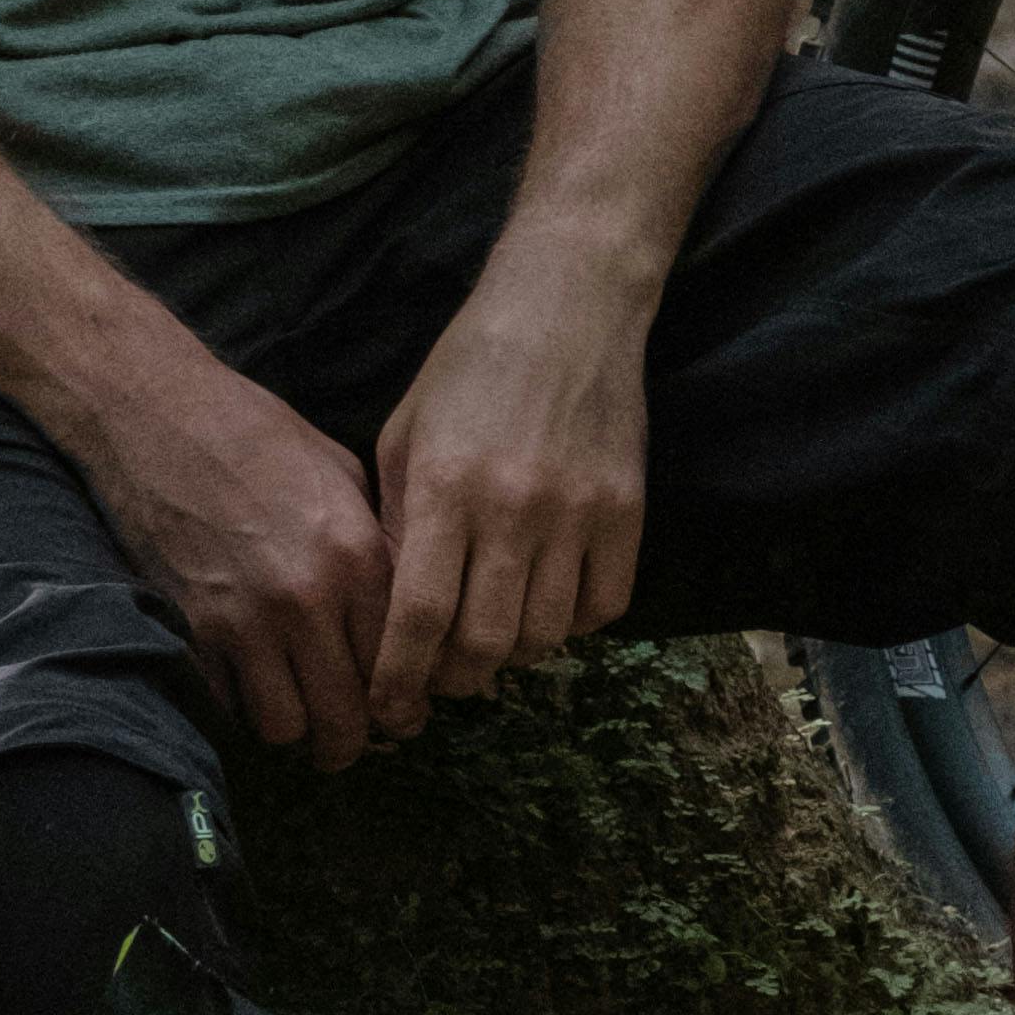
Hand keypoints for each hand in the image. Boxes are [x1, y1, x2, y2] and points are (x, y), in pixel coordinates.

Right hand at [74, 334, 391, 770]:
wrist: (160, 417)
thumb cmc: (257, 434)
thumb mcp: (343, 475)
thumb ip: (376, 547)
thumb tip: (404, 608)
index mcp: (356, 557)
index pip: (398, 666)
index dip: (403, 703)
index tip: (400, 714)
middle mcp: (305, 599)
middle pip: (343, 718)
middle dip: (351, 741)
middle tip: (349, 740)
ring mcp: (243, 621)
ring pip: (283, 727)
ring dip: (294, 726)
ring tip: (297, 708)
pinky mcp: (191, 629)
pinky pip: (228, 704)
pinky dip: (242, 704)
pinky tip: (251, 681)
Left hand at [368, 242, 650, 740]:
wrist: (567, 307)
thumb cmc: (469, 368)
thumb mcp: (405, 435)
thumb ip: (399, 524)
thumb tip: (396, 615)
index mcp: (445, 486)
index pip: (418, 616)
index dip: (399, 678)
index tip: (387, 707)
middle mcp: (513, 508)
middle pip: (484, 644)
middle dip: (456, 680)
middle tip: (443, 676)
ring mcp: (578, 511)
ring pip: (544, 634)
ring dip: (513, 654)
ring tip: (494, 636)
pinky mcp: (627, 510)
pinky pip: (604, 607)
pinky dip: (572, 623)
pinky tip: (550, 600)